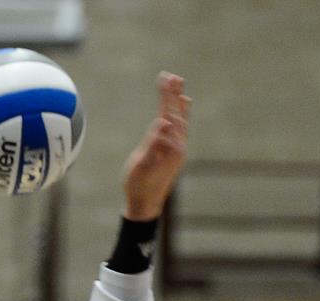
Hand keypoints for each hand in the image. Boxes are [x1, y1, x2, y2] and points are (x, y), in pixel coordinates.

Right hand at [121, 72, 189, 221]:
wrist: (144, 206)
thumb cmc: (138, 186)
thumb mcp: (141, 164)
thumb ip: (152, 142)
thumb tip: (164, 122)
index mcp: (171, 147)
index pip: (169, 114)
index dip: (166, 95)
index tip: (164, 78)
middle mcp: (179, 147)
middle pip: (177, 114)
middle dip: (173, 94)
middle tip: (171, 75)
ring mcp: (178, 151)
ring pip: (181, 120)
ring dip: (178, 102)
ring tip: (178, 84)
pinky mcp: (174, 154)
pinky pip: (180, 129)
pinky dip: (181, 115)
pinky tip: (182, 108)